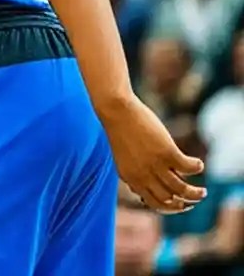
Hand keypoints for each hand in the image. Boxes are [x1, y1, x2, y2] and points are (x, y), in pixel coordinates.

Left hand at [99, 95, 205, 213]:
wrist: (116, 111)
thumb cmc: (121, 132)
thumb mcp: (125, 158)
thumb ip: (135, 174)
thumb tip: (146, 188)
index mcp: (130, 179)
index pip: (154, 203)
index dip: (170, 208)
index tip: (181, 206)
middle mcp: (143, 176)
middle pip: (169, 199)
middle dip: (185, 203)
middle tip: (195, 198)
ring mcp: (155, 165)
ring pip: (181, 189)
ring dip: (195, 193)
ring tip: (203, 191)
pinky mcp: (166, 152)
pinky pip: (189, 168)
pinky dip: (197, 168)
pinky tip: (198, 164)